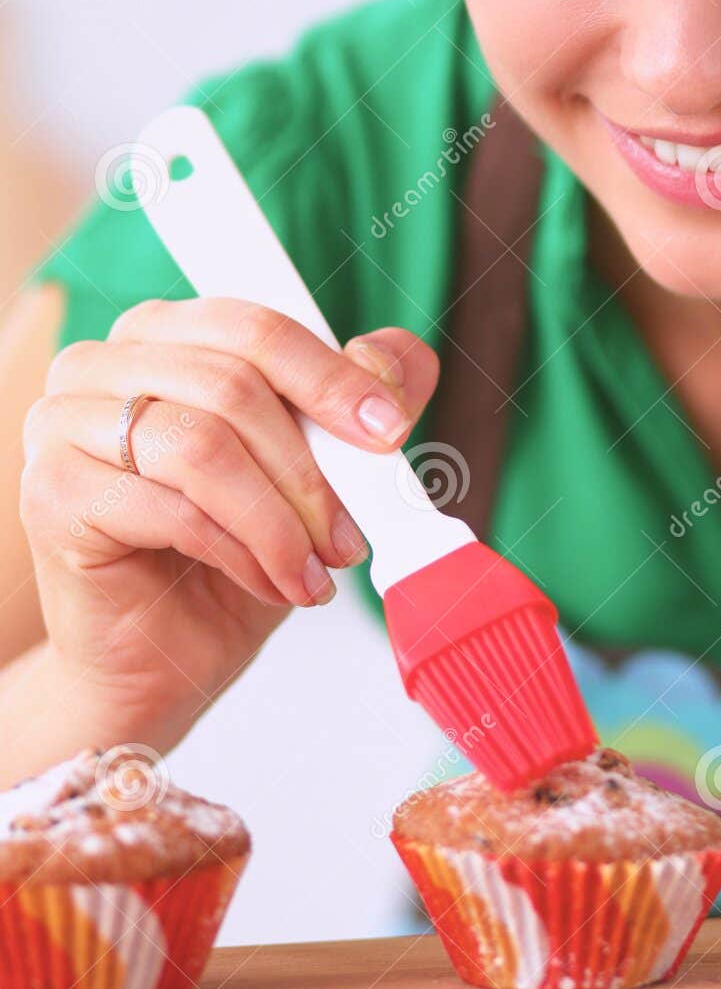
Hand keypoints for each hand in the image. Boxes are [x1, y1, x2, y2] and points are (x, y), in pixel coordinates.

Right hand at [19, 300, 438, 749]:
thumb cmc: (226, 560)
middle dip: (312, 470)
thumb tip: (402, 359)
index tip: (389, 430)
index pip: (253, 327)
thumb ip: (352, 408)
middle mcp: (100, 365)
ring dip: (279, 520)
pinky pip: (172, 508)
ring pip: (204, 446)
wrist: (157, 661)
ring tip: (313, 570)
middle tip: (351, 534)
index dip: (329, 375)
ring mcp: (61, 424)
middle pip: (233, 384)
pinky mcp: (50, 494)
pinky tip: (268, 582)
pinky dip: (241, 551)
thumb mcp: (310, 477)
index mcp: (162, 336)